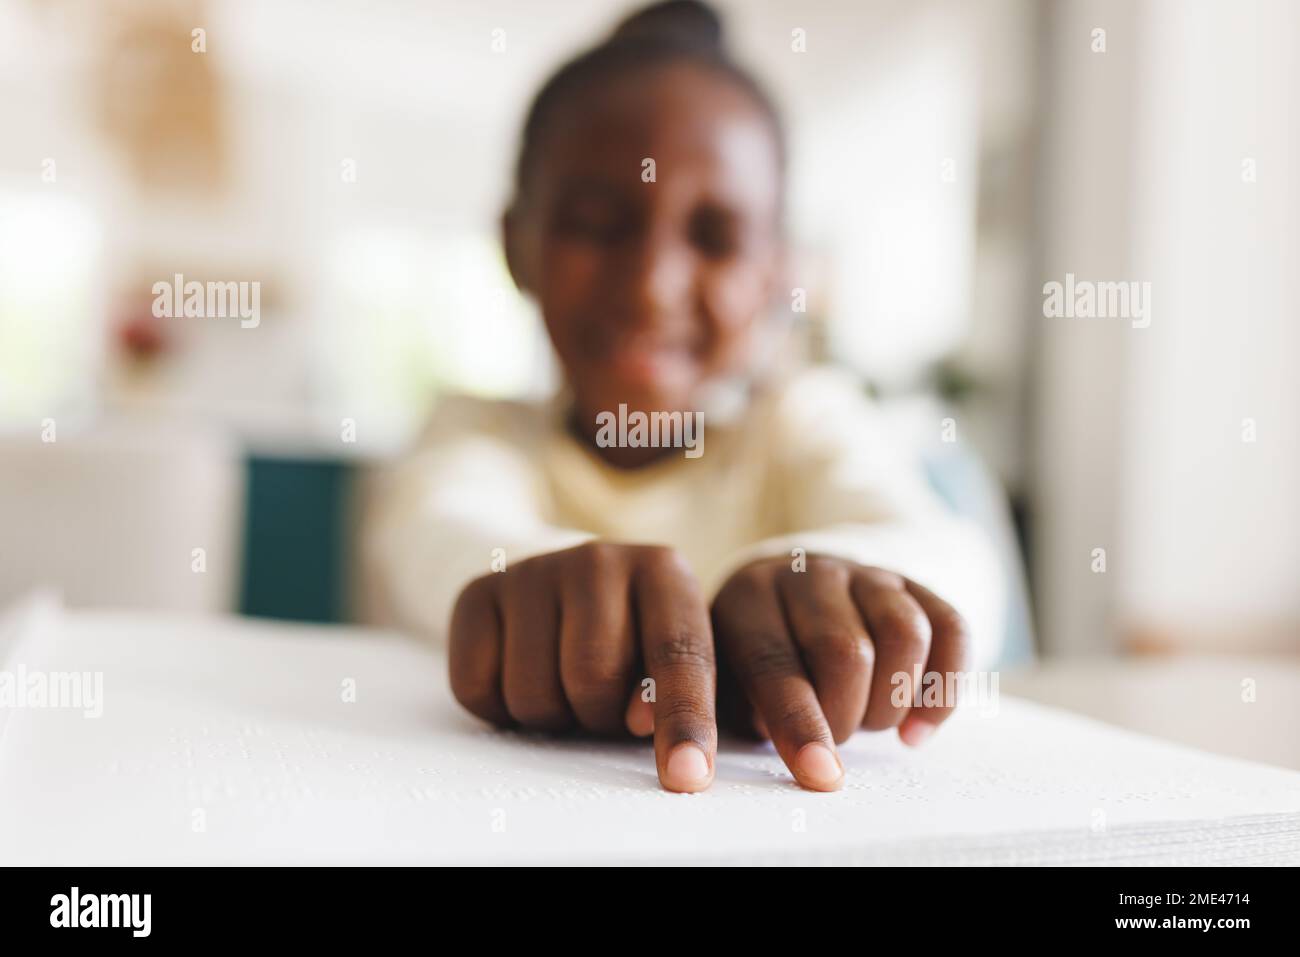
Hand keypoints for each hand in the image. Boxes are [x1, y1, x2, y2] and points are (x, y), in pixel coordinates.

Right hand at [448, 542, 716, 792]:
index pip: (678, 652)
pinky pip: (476, 687)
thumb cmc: (633, 639)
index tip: (686, 776)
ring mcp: (532, 572)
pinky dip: (499, 709)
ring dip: (552, 717)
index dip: (683, 718)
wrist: (564, 589)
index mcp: (662, 572)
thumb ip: (681, 695)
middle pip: (593, 678)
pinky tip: (520, 678)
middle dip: (600, 717)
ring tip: (566, 689)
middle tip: (604, 707)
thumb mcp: (675, 660)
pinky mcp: (478, 593)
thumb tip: (650, 730)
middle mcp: (597, 561)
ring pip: (533, 693)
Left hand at [711, 555, 970, 790]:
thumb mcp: (727, 679)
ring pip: (903, 636)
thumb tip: (778, 740)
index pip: (773, 662)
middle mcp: (807, 574)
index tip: (821, 774)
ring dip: (892, 702)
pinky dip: (944, 690)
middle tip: (835, 737)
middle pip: (847, 652)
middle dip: (847, 717)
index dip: (799, 722)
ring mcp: (863, 573)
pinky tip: (915, 730)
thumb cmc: (751, 655)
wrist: (789, 592)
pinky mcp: (911, 583)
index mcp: (748, 598)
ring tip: (868, 722)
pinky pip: (951, 629)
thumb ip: (740, 709)